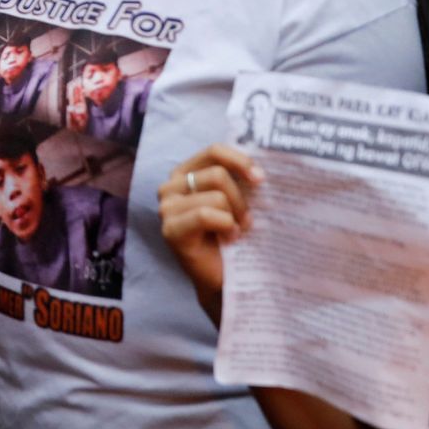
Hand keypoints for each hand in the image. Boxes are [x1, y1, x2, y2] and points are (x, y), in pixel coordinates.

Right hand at [156, 144, 264, 322]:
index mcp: (185, 173)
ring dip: (234, 216)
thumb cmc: (233, 235)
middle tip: (246, 220)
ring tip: (236, 231)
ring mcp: (166, 209)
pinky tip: (229, 239)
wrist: (225, 278)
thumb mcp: (237, 199)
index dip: (240, 161)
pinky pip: (206, 215)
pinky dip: (225, 227)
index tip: (261, 179)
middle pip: (217, 174)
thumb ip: (239, 178)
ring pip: (216, 196)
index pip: (213, 151)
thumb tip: (261, 167)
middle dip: (240, 199)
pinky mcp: (170, 230)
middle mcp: (170, 187)